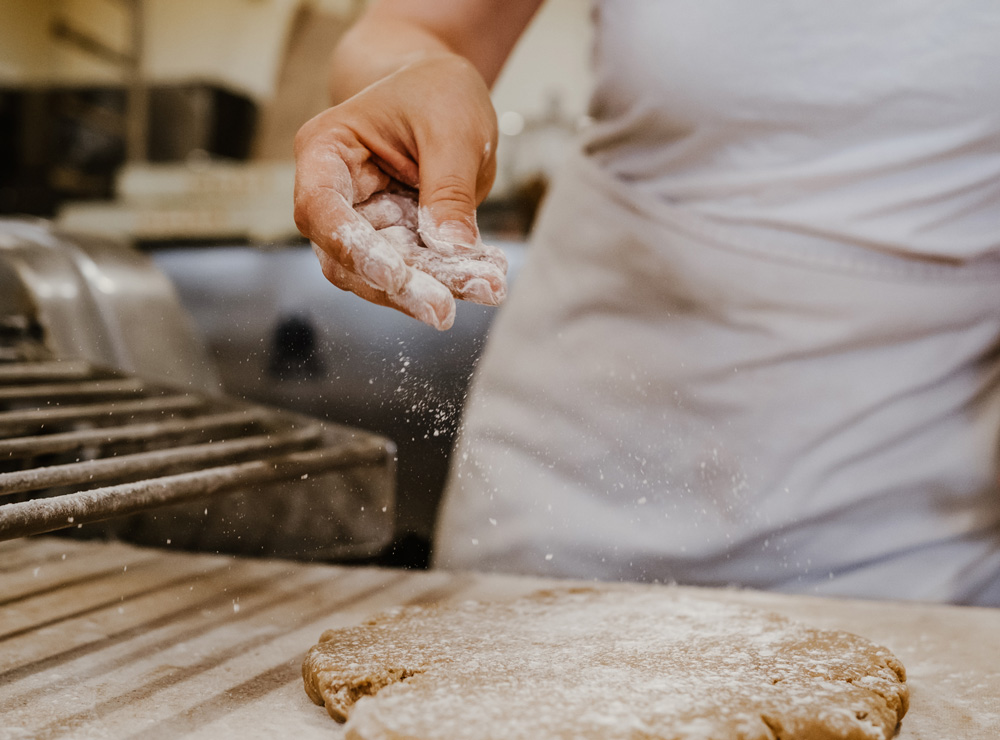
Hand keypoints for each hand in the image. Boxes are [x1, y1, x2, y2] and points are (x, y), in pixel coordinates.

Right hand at [293, 54, 507, 330]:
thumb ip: (448, 189)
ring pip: (386, 275)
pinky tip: (488, 278)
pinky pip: (419, 270)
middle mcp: (335, 196)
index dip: (352, 248)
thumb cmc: (435, 91)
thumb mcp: (452, 128)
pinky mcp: (396, 241)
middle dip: (402, 286)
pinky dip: (453, 278)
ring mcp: (364, 224)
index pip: (321, 210)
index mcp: (326, 152)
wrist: (442, 90)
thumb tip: (451, 250)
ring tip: (487, 286)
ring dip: (435, 288)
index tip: (394, 275)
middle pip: (349, 258)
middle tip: (445, 310)